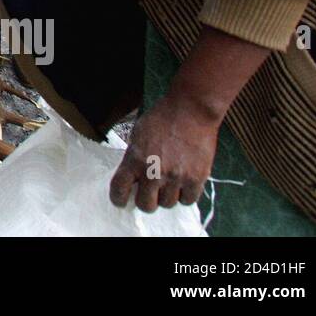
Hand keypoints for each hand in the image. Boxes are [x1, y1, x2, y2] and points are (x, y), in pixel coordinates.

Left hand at [109, 93, 219, 212]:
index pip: (119, 189)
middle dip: (146, 200)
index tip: (121, 201)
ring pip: (167, 204)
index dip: (119, 198)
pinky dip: (185, 195)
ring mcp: (175, 177)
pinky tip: (183, 183)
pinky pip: (188, 200)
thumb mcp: (138, 135)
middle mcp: (153, 172)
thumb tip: (132, 177)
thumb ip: (134, 157)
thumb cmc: (162, 118)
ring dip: (167, 196)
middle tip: (150, 192)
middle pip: (146, 205)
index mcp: (134, 159)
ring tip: (169, 182)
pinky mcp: (196, 178)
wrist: (190, 110)